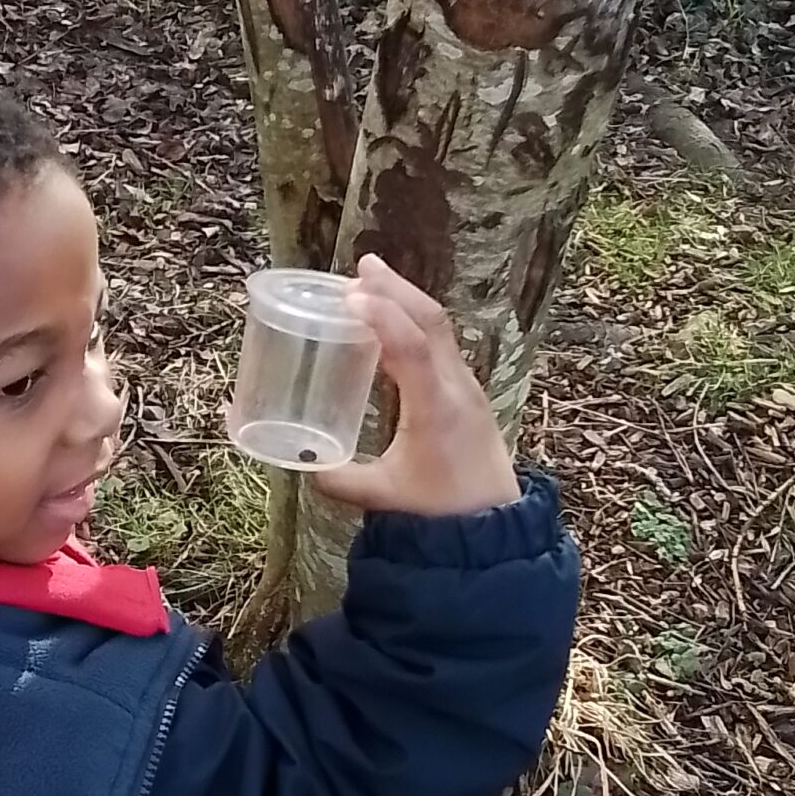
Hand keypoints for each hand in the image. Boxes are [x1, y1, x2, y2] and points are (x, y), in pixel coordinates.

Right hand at [312, 256, 520, 518]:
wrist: (493, 528)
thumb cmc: (439, 512)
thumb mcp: (382, 495)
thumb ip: (339, 478)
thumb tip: (301, 462)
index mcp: (436, 409)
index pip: (413, 348)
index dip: (383, 317)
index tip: (351, 296)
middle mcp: (456, 389)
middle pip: (431, 322)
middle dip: (395, 289)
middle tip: (360, 267)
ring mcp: (467, 387)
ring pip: (440, 328)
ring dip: (407, 299)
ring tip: (372, 279)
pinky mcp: (468, 393)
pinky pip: (442, 343)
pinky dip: (415, 321)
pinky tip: (394, 319)